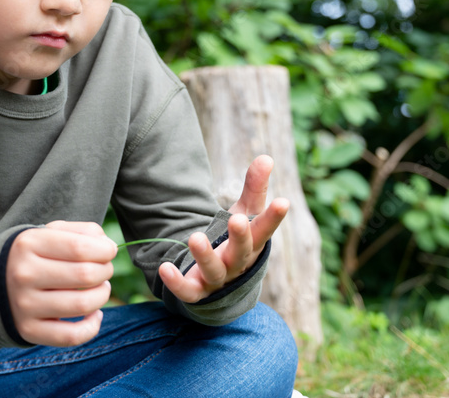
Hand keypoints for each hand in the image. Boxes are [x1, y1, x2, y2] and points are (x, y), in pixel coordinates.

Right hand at [6, 221, 117, 345]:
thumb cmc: (35, 253)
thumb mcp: (51, 232)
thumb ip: (82, 231)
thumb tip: (107, 246)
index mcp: (29, 244)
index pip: (80, 247)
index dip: (105, 250)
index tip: (109, 251)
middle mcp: (24, 274)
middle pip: (85, 275)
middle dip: (105, 271)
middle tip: (104, 269)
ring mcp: (24, 305)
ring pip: (82, 305)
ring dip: (102, 295)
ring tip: (100, 288)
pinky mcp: (28, 330)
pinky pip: (71, 336)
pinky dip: (92, 326)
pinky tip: (94, 314)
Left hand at [157, 155, 288, 302]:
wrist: (220, 282)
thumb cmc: (235, 241)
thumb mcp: (245, 213)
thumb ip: (254, 188)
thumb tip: (266, 157)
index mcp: (252, 245)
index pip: (264, 230)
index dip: (273, 218)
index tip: (283, 201)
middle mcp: (237, 263)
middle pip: (242, 252)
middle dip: (240, 237)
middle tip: (237, 220)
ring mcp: (217, 279)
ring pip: (214, 271)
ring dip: (205, 256)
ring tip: (195, 237)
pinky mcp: (197, 291)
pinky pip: (187, 291)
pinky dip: (177, 283)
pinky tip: (165, 267)